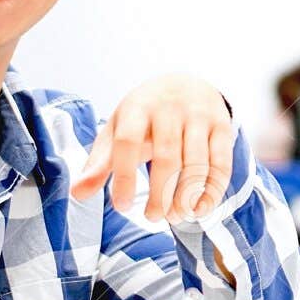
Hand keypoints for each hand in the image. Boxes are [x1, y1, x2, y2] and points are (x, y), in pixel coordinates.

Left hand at [72, 75, 233, 221]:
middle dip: (161, 194)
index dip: (124, 177)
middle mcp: (170, 108)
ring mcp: (199, 116)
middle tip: (153, 217)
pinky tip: (200, 208)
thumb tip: (78, 193)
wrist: (187, 82)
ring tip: (175, 216)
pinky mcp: (222, 126)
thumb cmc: (146, 114)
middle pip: (167, 157)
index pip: (128, 142)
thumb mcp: (118, 129)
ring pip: (196, 162)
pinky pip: (221, 163)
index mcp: (137, 107)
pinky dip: (212, 190)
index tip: (123, 206)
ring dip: (187, 196)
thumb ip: (100, 162)